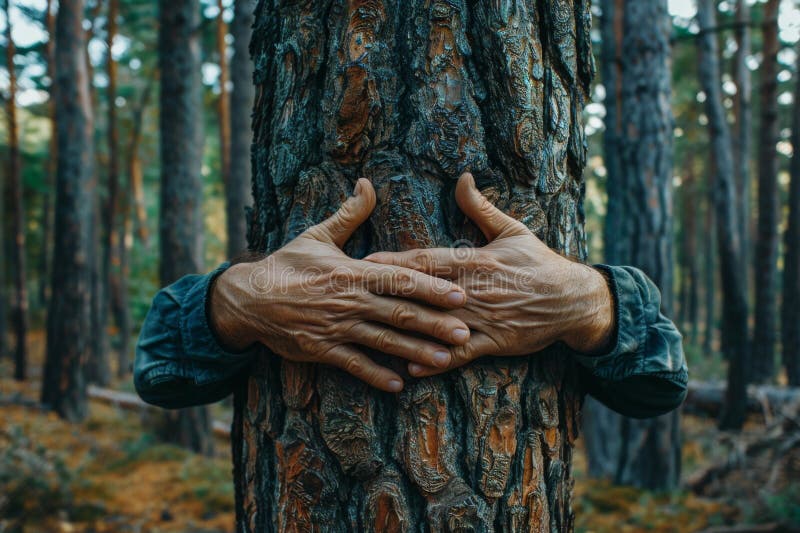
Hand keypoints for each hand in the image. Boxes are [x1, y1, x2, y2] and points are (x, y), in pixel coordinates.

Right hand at [209, 179, 470, 391]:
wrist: (248, 298)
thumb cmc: (287, 264)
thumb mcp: (317, 235)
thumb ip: (349, 214)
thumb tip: (367, 183)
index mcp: (352, 272)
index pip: (400, 279)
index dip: (431, 287)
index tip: (460, 294)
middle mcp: (349, 301)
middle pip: (399, 313)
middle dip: (434, 324)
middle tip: (466, 333)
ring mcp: (335, 327)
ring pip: (383, 342)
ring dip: (414, 352)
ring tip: (444, 360)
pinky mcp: (321, 349)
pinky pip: (353, 364)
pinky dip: (375, 375)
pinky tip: (398, 385)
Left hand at [365, 173, 614, 376]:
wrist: (573, 299)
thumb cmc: (538, 263)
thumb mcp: (513, 231)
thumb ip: (481, 208)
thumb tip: (462, 178)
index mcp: (477, 260)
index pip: (429, 260)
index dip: (397, 262)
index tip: (367, 262)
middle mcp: (476, 289)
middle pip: (427, 292)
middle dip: (391, 293)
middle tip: (358, 296)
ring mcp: (484, 318)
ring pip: (440, 323)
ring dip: (408, 329)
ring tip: (375, 333)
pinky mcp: (495, 342)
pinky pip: (461, 353)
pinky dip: (438, 360)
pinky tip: (412, 366)